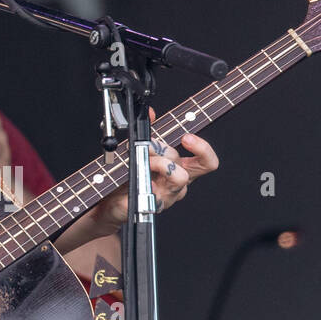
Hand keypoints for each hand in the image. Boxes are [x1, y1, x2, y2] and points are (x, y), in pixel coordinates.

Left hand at [91, 112, 218, 233]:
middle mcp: (178, 184)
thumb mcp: (141, 150)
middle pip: (182, 161)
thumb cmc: (131, 177)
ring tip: (142, 163)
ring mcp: (168, 196)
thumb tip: (151, 113)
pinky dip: (144, 183)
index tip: (186, 138)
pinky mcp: (153, 206)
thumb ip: (149, 131)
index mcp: (180, 170)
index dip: (203, 149)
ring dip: (160, 164)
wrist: (114, 202)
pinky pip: (156, 195)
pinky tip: (134, 180)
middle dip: (163, 149)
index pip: (206, 162)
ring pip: (178, 176)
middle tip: (147, 148)